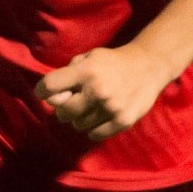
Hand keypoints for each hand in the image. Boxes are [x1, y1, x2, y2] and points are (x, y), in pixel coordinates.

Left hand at [36, 45, 174, 141]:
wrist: (149, 66)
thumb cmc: (112, 62)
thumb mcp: (89, 57)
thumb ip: (68, 73)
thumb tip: (51, 98)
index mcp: (86, 71)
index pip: (49, 86)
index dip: (43, 91)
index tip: (46, 93)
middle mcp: (97, 90)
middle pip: (62, 112)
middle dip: (63, 108)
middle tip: (73, 102)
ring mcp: (111, 107)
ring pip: (78, 125)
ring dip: (80, 118)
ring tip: (91, 108)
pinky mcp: (123, 121)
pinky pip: (95, 134)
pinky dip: (94, 129)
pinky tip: (100, 118)